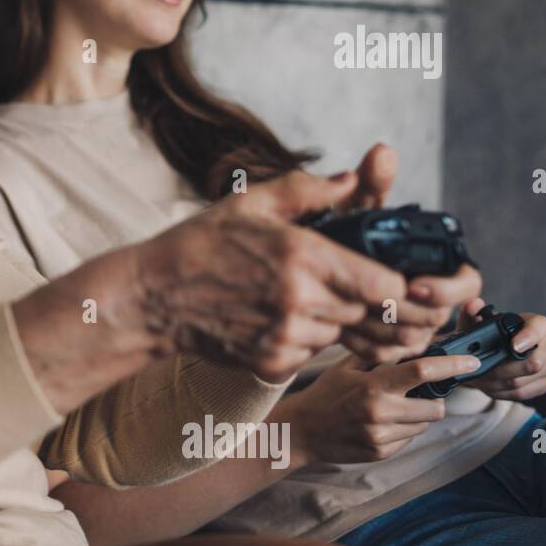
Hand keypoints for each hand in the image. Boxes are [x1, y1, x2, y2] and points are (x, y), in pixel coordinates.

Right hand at [131, 168, 410, 382]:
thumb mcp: (250, 204)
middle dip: (359, 297)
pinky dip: (303, 337)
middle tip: (328, 280)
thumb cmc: (199, 245)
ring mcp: (287, 337)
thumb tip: (352, 182)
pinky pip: (311, 353)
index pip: (387, 286)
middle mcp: (300, 301)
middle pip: (368, 312)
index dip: (392, 281)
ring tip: (292, 296)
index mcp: (303, 256)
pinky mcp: (273, 363)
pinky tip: (273, 317)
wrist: (153, 298)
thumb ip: (307, 191)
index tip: (379, 272)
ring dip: (330, 318)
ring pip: (341, 334)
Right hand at [277, 350, 481, 465]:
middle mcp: (379, 412)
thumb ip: (380, 355)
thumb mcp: (347, 367)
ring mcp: (381, 436)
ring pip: (424, 425)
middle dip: (432, 399)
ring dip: (416, 416)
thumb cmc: (326, 393)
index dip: (452, 365)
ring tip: (390, 410)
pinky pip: (409, 439)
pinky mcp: (381, 453)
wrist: (301, 431)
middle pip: (435, 406)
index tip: (472, 361)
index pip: (422, 372)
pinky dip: (402, 431)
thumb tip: (414, 340)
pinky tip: (379, 425)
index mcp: (372, 386)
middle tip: (414, 394)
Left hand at [298, 142, 482, 363]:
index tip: (414, 284)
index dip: (447, 289)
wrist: (310, 268)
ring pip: (415, 341)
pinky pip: (388, 355)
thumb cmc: (341, 232)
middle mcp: (431, 296)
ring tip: (356, 316)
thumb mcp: (354, 208)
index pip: (468, 284)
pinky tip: (345, 332)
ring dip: (387, 331)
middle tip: (380, 306)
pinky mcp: (385, 345)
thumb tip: (381, 152)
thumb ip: (370, 182)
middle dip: (413, 314)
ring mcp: (411, 324)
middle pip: (441, 318)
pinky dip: (368, 345)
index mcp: (438, 263)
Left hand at [451, 298, 545, 400]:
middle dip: (506, 369)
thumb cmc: (480, 338)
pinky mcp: (545, 381)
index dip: (530, 336)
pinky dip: (504, 392)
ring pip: (528, 379)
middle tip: (484, 371)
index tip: (513, 346)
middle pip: (537, 361)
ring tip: (481, 380)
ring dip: (501, 382)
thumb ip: (470, 313)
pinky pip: (526, 392)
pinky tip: (491, 387)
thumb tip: (474, 303)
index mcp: (529, 323)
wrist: (483, 359)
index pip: (541, 325)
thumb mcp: (470, 326)